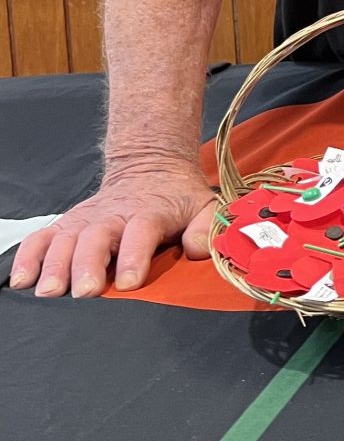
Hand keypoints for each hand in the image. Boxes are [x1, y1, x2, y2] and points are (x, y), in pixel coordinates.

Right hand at [10, 162, 217, 296]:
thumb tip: (197, 250)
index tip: (127, 283)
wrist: (150, 168)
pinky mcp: (65, 224)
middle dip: (88, 265)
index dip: (134, 258)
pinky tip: (21, 279)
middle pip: (95, 239)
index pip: (140, 235)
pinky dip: (28, 257)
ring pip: (65, 240)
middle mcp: (112, 216)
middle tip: (84, 292)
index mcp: (149, 214)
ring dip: (54, 265)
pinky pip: (41, 239)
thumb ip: (204, 229)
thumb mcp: (203, 206)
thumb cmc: (177, 198)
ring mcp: (85, 220)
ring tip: (49, 292)